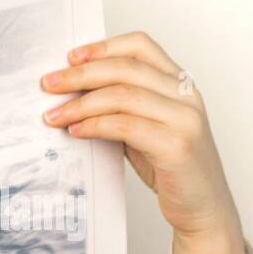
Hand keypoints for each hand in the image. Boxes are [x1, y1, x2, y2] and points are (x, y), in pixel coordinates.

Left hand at [39, 31, 241, 242]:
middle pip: (124, 68)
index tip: (70, 57)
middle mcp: (186, 96)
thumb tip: (70, 90)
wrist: (203, 208)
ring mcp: (185, 120)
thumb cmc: (169, 165)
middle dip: (80, 75)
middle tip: (49, 84)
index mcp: (179, 83)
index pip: (140, 45)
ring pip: (122, 95)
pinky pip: (126, 126)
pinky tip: (76, 131)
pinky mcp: (177, 146)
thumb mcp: (145, 125)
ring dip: (81, 104)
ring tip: (55, 115)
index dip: (103, 47)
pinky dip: (95, 125)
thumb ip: (120, 104)